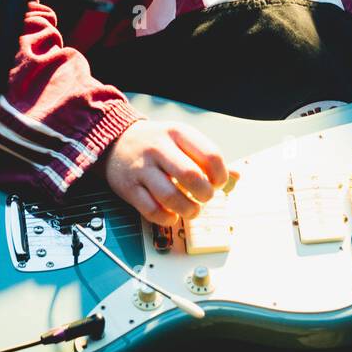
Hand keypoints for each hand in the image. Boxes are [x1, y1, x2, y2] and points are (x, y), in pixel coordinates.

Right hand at [96, 119, 236, 226]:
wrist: (115, 142)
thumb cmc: (157, 144)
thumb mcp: (183, 140)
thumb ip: (208, 158)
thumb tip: (236, 177)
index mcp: (178, 133)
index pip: (211, 155)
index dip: (220, 175)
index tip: (218, 183)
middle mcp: (159, 148)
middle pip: (191, 176)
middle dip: (205, 194)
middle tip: (205, 197)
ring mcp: (142, 168)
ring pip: (170, 196)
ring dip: (188, 209)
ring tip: (192, 211)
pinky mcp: (128, 188)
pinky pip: (150, 209)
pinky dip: (166, 218)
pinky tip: (172, 216)